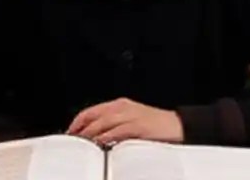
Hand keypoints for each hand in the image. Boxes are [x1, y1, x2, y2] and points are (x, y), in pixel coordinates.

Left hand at [67, 97, 184, 145]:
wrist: (179, 126)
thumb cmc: (156, 126)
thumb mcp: (132, 120)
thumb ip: (114, 126)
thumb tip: (96, 137)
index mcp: (120, 105)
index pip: (91, 111)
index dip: (78, 122)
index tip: (70, 133)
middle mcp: (123, 108)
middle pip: (94, 116)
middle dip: (80, 129)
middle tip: (72, 142)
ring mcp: (130, 116)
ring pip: (103, 123)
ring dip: (89, 134)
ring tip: (81, 145)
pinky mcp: (138, 126)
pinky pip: (117, 131)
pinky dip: (106, 137)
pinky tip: (99, 144)